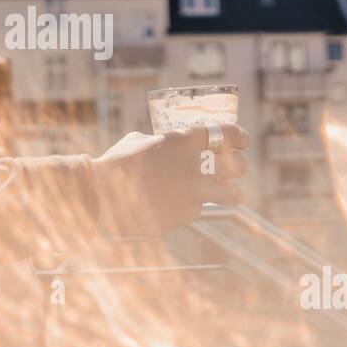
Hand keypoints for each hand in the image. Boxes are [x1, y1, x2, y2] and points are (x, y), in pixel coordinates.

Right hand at [90, 123, 249, 236]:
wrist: (103, 194)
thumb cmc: (118, 162)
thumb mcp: (141, 140)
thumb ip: (163, 143)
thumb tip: (168, 146)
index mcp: (185, 139)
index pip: (229, 134)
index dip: (241, 137)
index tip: (243, 141)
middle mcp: (197, 163)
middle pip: (239, 165)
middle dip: (240, 166)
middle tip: (235, 169)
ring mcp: (196, 190)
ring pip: (234, 193)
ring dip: (235, 192)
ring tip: (232, 194)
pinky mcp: (189, 212)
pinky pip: (202, 208)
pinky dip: (196, 206)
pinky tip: (183, 204)